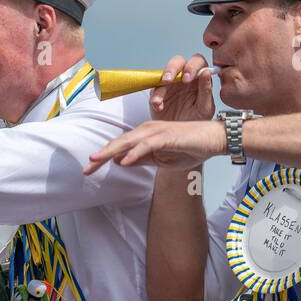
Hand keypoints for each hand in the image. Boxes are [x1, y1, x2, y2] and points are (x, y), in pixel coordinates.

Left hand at [86, 119, 225, 172]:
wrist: (214, 140)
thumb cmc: (191, 148)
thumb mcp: (163, 159)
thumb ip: (143, 159)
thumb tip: (121, 162)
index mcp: (146, 135)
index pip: (121, 146)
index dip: (104, 157)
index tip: (89, 170)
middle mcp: (149, 130)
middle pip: (120, 142)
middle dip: (102, 155)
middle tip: (86, 168)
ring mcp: (158, 131)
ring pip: (130, 141)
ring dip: (112, 150)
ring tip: (96, 160)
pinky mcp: (168, 136)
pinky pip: (148, 144)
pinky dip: (136, 152)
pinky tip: (125, 161)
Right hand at [149, 54, 215, 122]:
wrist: (182, 136)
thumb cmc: (197, 121)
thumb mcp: (205, 109)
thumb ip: (206, 90)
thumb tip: (207, 72)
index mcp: (199, 79)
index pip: (197, 62)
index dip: (192, 66)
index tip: (188, 78)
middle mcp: (184, 78)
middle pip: (178, 62)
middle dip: (172, 68)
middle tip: (169, 80)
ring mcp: (170, 84)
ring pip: (163, 73)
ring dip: (160, 82)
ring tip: (160, 98)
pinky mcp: (158, 93)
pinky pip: (154, 90)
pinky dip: (155, 98)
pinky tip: (158, 106)